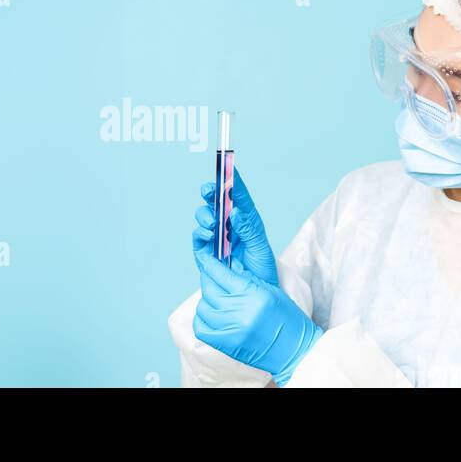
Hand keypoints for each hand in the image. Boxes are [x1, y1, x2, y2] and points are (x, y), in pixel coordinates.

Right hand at [191, 168, 277, 284]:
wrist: (254, 296)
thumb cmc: (261, 270)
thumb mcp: (260, 248)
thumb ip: (248, 229)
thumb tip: (234, 211)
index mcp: (246, 219)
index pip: (237, 195)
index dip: (231, 179)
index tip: (226, 165)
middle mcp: (229, 225)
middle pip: (215, 202)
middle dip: (210, 192)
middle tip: (209, 189)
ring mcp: (215, 237)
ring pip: (205, 216)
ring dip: (206, 214)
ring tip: (213, 222)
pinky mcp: (205, 252)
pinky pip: (199, 237)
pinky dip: (200, 232)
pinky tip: (208, 234)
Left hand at [191, 246, 322, 385]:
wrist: (295, 351)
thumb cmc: (287, 319)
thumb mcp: (272, 291)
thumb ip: (247, 278)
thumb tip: (228, 264)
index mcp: (253, 294)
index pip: (222, 274)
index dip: (210, 264)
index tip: (206, 259)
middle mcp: (240, 311)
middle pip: (209, 289)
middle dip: (207, 279)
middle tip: (210, 276)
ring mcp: (231, 330)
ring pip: (203, 307)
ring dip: (206, 300)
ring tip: (214, 298)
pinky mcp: (226, 345)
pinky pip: (201, 328)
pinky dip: (202, 319)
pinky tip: (211, 315)